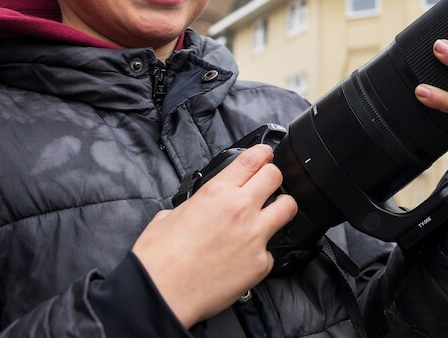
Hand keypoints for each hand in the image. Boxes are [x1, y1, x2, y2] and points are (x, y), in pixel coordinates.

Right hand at [132, 144, 296, 326]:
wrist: (161, 293)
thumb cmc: (159, 257)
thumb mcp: (170, 215)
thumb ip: (193, 204)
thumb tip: (197, 208)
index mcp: (217, 192)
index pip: (252, 159)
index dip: (263, 154)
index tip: (266, 155)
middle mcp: (241, 209)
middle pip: (275, 177)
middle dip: (273, 178)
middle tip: (268, 185)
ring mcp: (255, 236)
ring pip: (288, 208)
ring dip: (281, 207)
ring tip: (272, 215)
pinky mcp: (261, 263)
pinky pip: (271, 251)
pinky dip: (261, 253)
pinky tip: (245, 259)